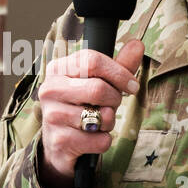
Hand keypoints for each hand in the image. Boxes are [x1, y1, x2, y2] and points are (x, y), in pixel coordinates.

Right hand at [37, 38, 145, 187]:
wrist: (58, 144)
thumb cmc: (80, 106)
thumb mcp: (99, 82)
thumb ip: (118, 65)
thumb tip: (137, 44)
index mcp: (58, 69)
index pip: (93, 61)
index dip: (119, 73)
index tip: (132, 85)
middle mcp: (50, 90)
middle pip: (98, 88)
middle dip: (115, 100)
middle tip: (113, 105)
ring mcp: (52, 116)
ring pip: (102, 117)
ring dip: (110, 123)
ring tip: (99, 122)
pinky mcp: (59, 141)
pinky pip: (100, 140)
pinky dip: (104, 141)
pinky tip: (92, 138)